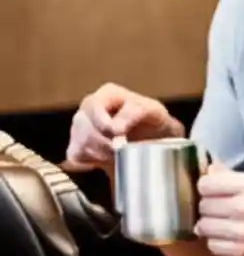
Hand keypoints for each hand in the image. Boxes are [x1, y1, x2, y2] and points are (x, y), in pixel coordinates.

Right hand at [65, 83, 183, 171]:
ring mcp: (79, 126)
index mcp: (107, 94)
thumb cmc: (154, 122)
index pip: (93, 106)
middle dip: (105, 142)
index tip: (118, 134)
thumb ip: (133, 114)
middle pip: (84, 126)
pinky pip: (76, 156)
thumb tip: (114, 128)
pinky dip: (92, 161)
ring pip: (80, 142)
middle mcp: (89, 107)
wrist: (156, 141)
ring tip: (120, 155)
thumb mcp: (152, 112)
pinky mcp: (76, 146)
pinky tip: (108, 160)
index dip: (103, 122)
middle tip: (123, 150)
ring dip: (101, 154)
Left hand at [195, 163, 243, 255]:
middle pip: (204, 206)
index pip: (205, 185)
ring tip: (222, 224)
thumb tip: (207, 172)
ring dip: (210, 226)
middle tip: (219, 210)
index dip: (207, 188)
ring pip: (204, 227)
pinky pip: (213, 245)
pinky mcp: (243, 251)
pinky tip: (228, 237)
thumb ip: (229, 176)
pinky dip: (217, 241)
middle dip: (208, 207)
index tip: (213, 192)